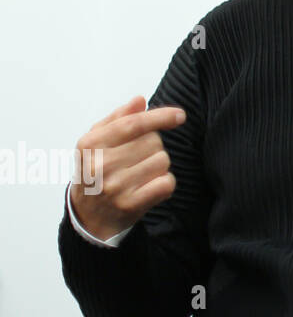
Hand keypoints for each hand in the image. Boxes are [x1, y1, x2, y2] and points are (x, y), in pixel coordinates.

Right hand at [69, 95, 185, 241]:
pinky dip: (164, 183)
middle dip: (152, 147)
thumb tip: (140, 101)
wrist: (88, 215)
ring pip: (162, 160)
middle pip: (153, 141)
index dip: (159, 117)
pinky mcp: (130, 205)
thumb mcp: (97, 141)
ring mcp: (115, 186)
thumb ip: (118, 118)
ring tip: (138, 175)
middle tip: (134, 160)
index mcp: (91, 144)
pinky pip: (167, 182)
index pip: (133, 124)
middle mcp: (100, 165)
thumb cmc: (97, 171)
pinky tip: (148, 187)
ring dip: (158, 165)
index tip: (179, 115)